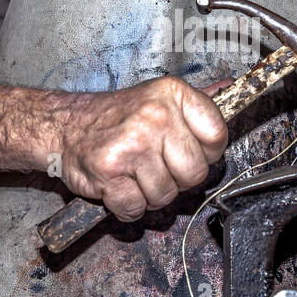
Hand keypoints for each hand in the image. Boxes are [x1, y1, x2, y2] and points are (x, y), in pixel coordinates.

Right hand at [56, 77, 227, 220]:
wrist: (65, 126)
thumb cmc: (116, 118)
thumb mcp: (158, 97)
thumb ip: (194, 103)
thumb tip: (230, 88)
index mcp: (172, 94)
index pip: (217, 135)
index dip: (206, 153)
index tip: (186, 151)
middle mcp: (155, 116)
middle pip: (195, 173)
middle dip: (177, 179)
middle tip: (156, 166)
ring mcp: (132, 144)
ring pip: (166, 195)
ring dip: (150, 194)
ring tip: (134, 174)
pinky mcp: (110, 171)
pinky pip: (136, 207)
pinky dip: (128, 207)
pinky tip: (120, 187)